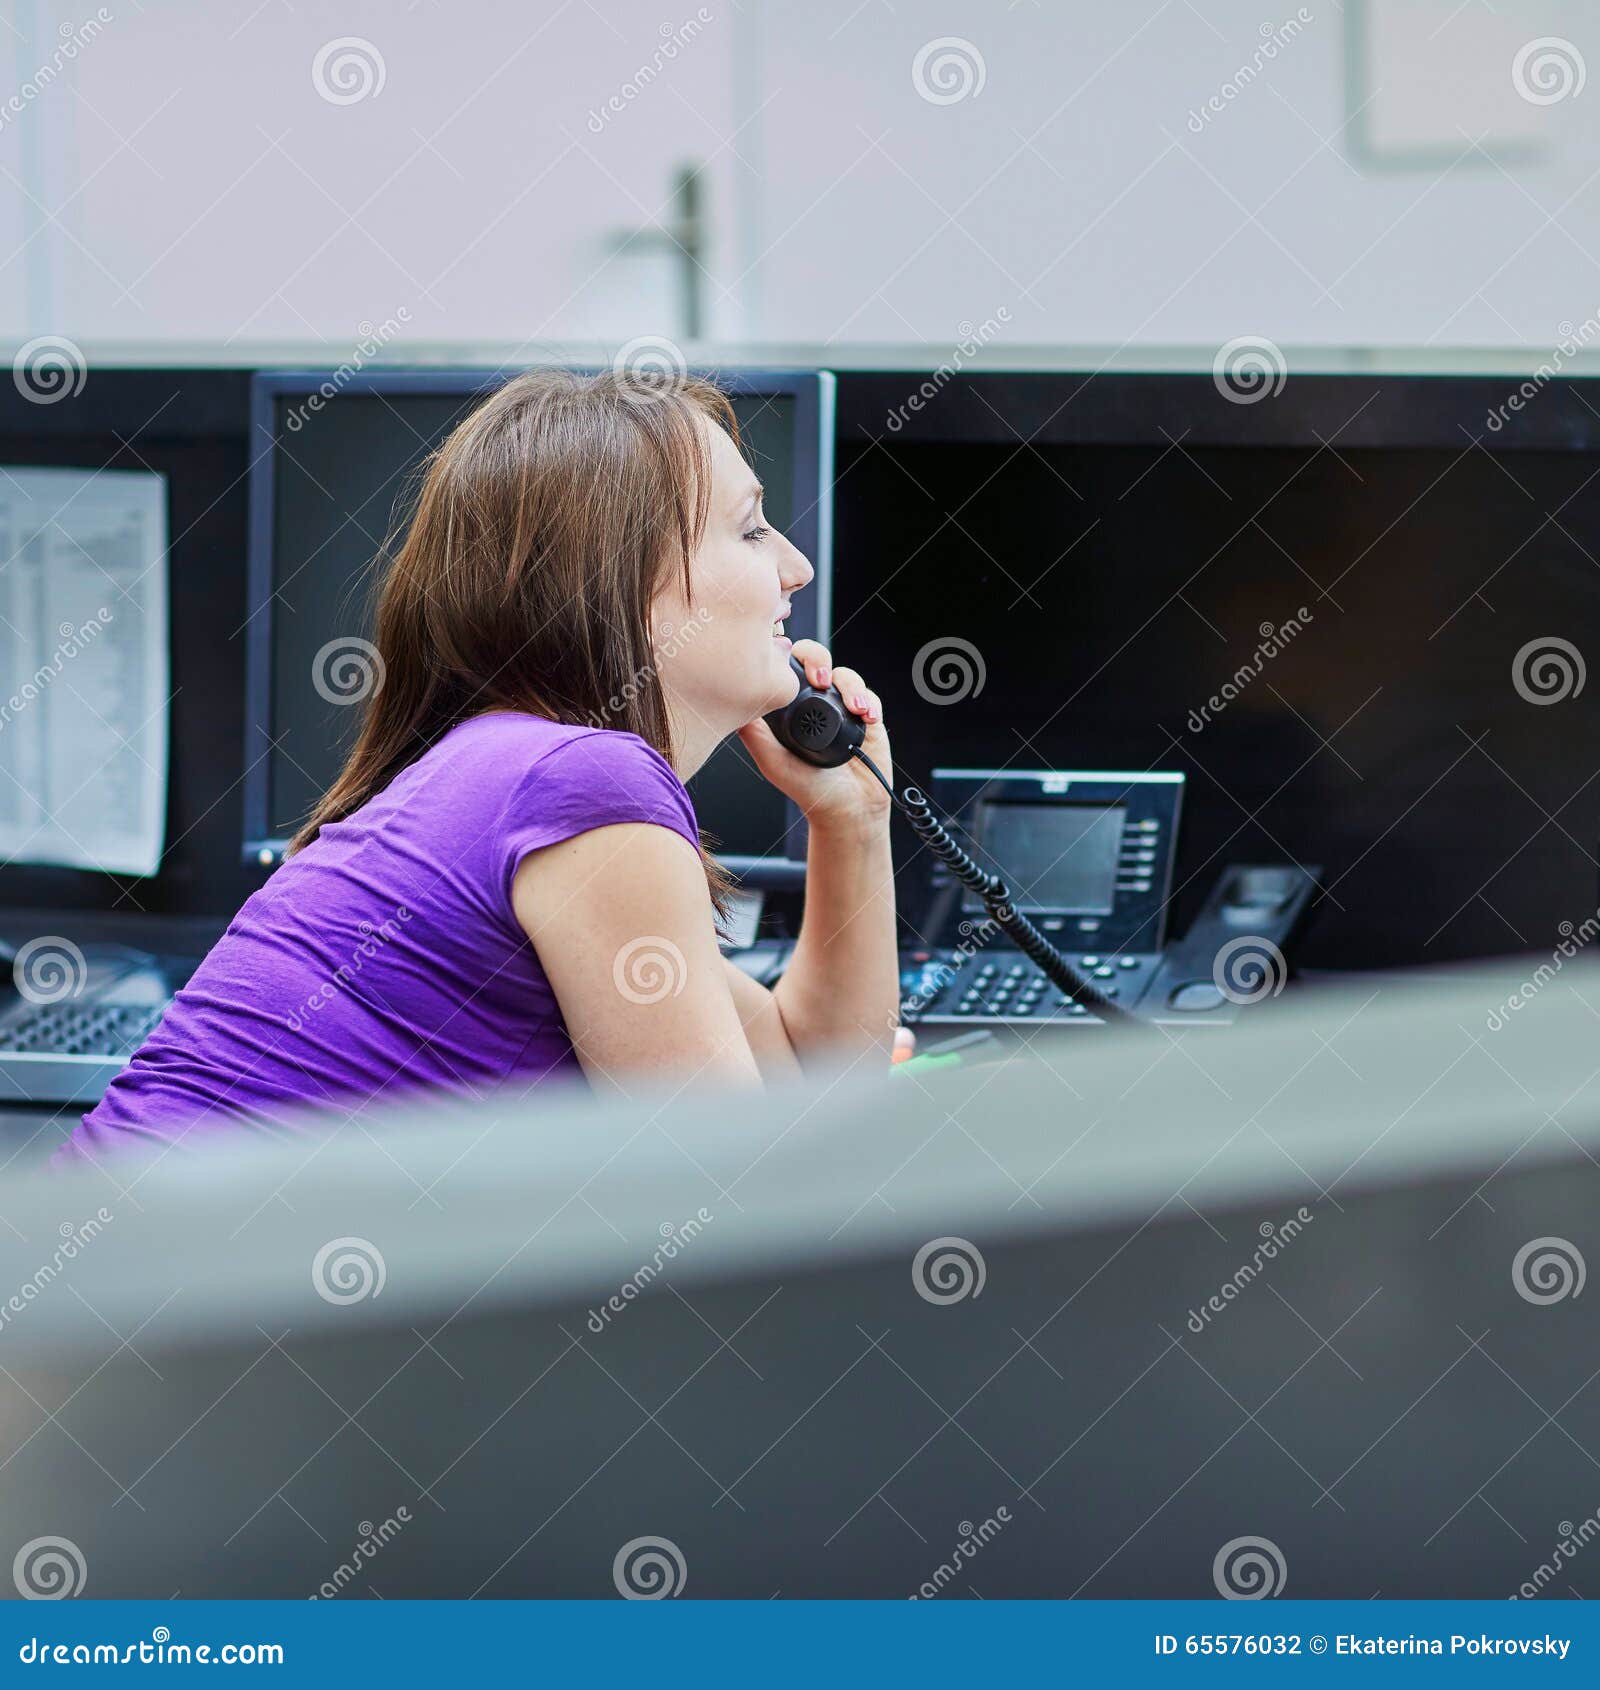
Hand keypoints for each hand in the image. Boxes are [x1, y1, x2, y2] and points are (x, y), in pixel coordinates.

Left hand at [737, 639, 892, 829]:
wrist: (846, 810)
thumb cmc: (808, 789)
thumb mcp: (771, 762)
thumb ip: (753, 733)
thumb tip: (732, 701)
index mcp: (789, 707)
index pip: (787, 668)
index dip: (789, 659)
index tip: (790, 672)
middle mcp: (814, 702)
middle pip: (816, 660)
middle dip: (820, 660)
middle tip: (821, 679)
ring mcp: (841, 707)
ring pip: (845, 676)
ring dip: (850, 686)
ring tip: (853, 707)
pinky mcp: (867, 717)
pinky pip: (870, 697)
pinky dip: (869, 702)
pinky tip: (867, 717)